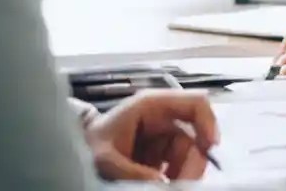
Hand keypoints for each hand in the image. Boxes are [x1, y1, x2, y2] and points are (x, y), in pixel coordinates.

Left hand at [84, 90, 218, 181]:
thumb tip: (162, 182)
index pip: (196, 104)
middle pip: (196, 137)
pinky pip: (180, 167)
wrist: (75, 154)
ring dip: (182, 174)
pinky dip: (176, 178)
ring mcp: (163, 137)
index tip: (210, 150)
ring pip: (190, 156)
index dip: (209, 123)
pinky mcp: (161, 154)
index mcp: (152, 106)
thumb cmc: (88, 146)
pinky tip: (160, 184)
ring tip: (163, 185)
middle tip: (177, 184)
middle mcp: (163, 119)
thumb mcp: (104, 159)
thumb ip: (132, 171)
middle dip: (192, 163)